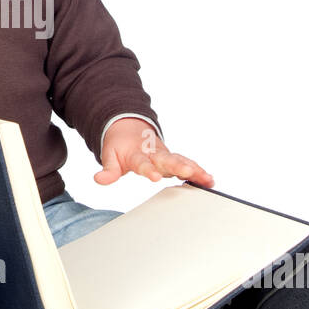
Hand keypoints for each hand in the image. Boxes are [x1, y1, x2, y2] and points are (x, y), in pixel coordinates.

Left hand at [94, 118, 214, 187]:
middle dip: (179, 166)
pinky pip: (188, 164)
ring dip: (195, 169)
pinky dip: (198, 171)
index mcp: (138, 154)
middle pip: (168, 160)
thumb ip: (108, 170)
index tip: (156, 177)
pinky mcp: (173, 158)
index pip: (143, 163)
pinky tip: (209, 181)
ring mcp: (166, 155)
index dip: (149, 170)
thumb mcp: (109, 156)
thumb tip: (98, 179)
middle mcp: (155, 153)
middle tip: (189, 172)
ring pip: (182, 161)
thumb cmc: (120, 145)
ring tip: (207, 179)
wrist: (128, 128)